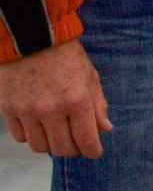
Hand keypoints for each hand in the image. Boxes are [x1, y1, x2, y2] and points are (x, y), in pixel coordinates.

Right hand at [0, 39, 111, 158]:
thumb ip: (98, 105)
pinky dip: (31, 137)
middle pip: (62, 149)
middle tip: (77, 144)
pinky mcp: (8, 109)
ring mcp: (27, 110)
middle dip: (73, 150)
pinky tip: (39, 127)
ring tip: (57, 135)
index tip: (94, 152)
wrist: (31, 38)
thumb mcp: (90, 77)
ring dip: (51, 145)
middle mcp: (52, 109)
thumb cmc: (65, 56)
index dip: (92, 151)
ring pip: (39, 147)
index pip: (86, 141)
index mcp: (77, 100)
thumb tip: (105, 128)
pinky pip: (20, 137)